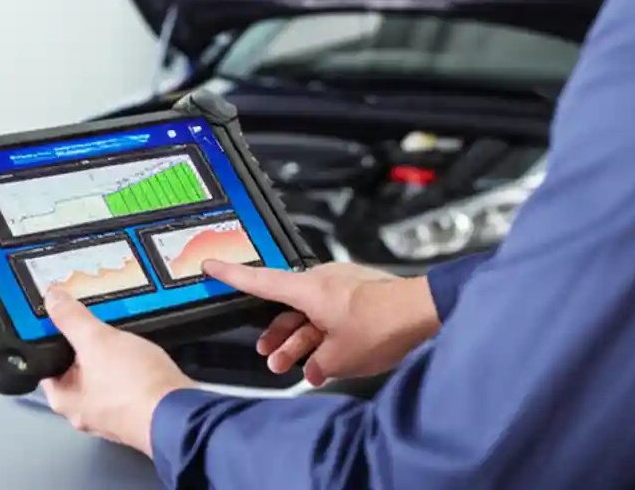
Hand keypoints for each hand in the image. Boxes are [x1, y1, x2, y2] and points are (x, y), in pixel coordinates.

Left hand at [39, 289, 194, 455]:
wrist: (179, 411)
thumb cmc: (134, 387)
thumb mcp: (96, 341)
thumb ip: (71, 319)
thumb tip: (52, 300)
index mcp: (65, 400)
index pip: (46, 365)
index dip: (50, 340)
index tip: (59, 319)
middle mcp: (86, 412)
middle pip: (76, 370)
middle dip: (85, 346)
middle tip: (93, 323)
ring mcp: (113, 413)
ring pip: (104, 376)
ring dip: (111, 356)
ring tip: (119, 335)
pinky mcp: (138, 410)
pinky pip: (128, 383)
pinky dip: (131, 368)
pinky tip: (140, 355)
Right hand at [203, 260, 439, 386]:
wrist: (423, 315)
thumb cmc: (382, 325)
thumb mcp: (338, 356)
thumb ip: (317, 363)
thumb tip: (313, 367)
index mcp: (308, 289)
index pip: (260, 280)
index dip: (232, 276)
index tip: (211, 267)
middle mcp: (323, 283)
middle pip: (287, 307)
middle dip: (277, 335)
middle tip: (268, 356)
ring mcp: (343, 289)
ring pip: (310, 315)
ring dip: (301, 341)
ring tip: (293, 367)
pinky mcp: (361, 298)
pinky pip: (331, 317)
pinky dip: (324, 338)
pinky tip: (324, 363)